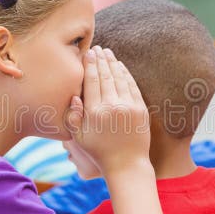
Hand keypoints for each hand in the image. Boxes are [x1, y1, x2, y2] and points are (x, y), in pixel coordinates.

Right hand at [66, 46, 150, 176]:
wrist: (127, 165)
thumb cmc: (99, 152)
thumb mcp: (79, 138)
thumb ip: (73, 117)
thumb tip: (75, 96)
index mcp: (94, 112)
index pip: (91, 81)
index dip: (89, 65)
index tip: (87, 53)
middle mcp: (112, 106)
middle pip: (105, 76)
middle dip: (101, 60)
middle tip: (97, 48)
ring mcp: (128, 107)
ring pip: (119, 78)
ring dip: (113, 63)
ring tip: (108, 53)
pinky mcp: (140, 109)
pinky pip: (132, 86)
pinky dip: (126, 74)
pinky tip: (120, 67)